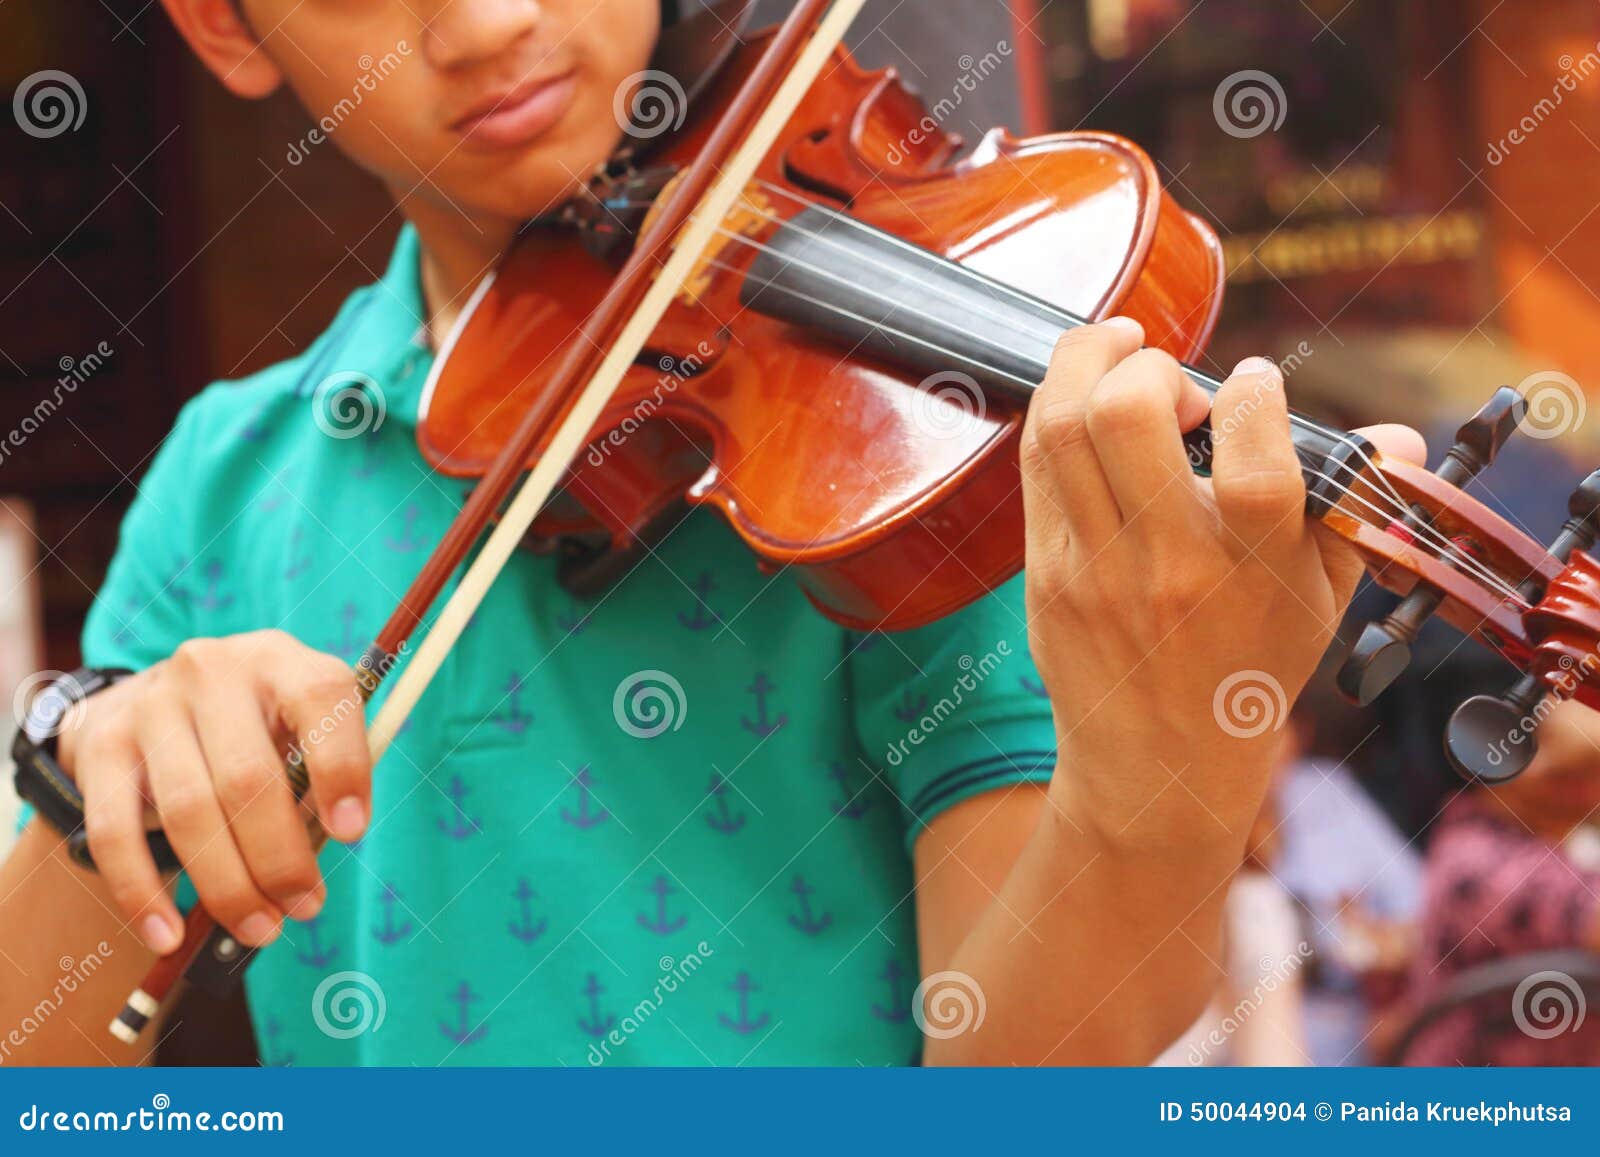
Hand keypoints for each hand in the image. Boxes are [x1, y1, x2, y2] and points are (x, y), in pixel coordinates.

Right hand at [55, 631, 370, 954]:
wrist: (160, 700)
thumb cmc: (259, 729)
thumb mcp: (301, 728)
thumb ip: (322, 774)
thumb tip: (331, 846)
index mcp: (283, 660)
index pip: (321, 699)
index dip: (342, 769)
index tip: (351, 834)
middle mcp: (214, 671)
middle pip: (248, 778)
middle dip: (281, 859)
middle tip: (304, 908)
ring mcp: (152, 704)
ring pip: (188, 812)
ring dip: (227, 886)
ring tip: (260, 928)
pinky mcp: (101, 746)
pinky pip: (114, 832)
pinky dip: (142, 892)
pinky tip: (168, 934)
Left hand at [1019, 319, 1423, 852]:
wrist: (1156, 765)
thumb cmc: (1247, 670)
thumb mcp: (1318, 601)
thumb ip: (1352, 511)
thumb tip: (1396, 437)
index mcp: (1250, 573)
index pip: (1254, 463)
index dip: (1255, 394)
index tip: (1257, 383)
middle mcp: (1165, 566)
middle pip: (1125, 417)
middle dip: (1151, 366)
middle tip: (1176, 384)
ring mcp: (1093, 568)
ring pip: (1062, 426)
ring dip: (1089, 364)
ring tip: (1123, 354)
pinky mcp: (1044, 570)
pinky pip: (1035, 462)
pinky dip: (1060, 409)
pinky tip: (1088, 401)